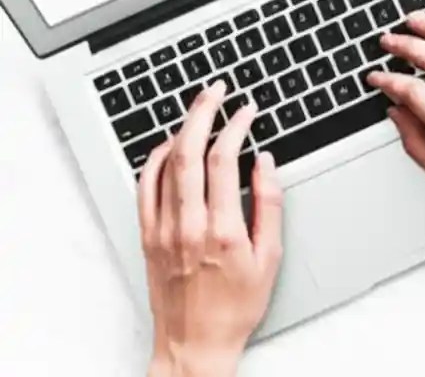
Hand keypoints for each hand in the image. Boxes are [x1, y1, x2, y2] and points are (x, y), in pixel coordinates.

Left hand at [138, 82, 283, 376]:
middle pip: (190, 151)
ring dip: (181, 130)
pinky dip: (155, 159)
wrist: (195, 342)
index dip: (236, 126)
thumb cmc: (236, 306)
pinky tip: (169, 147)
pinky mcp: (147, 236)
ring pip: (165, 164)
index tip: (246, 111)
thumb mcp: (270, 257)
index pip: (225, 160)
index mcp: (223, 229)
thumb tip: (266, 164)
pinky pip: (145, 186)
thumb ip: (269, 206)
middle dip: (203, 112)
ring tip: (196, 110)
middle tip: (216, 91)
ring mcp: (163, 229)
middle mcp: (188, 225)